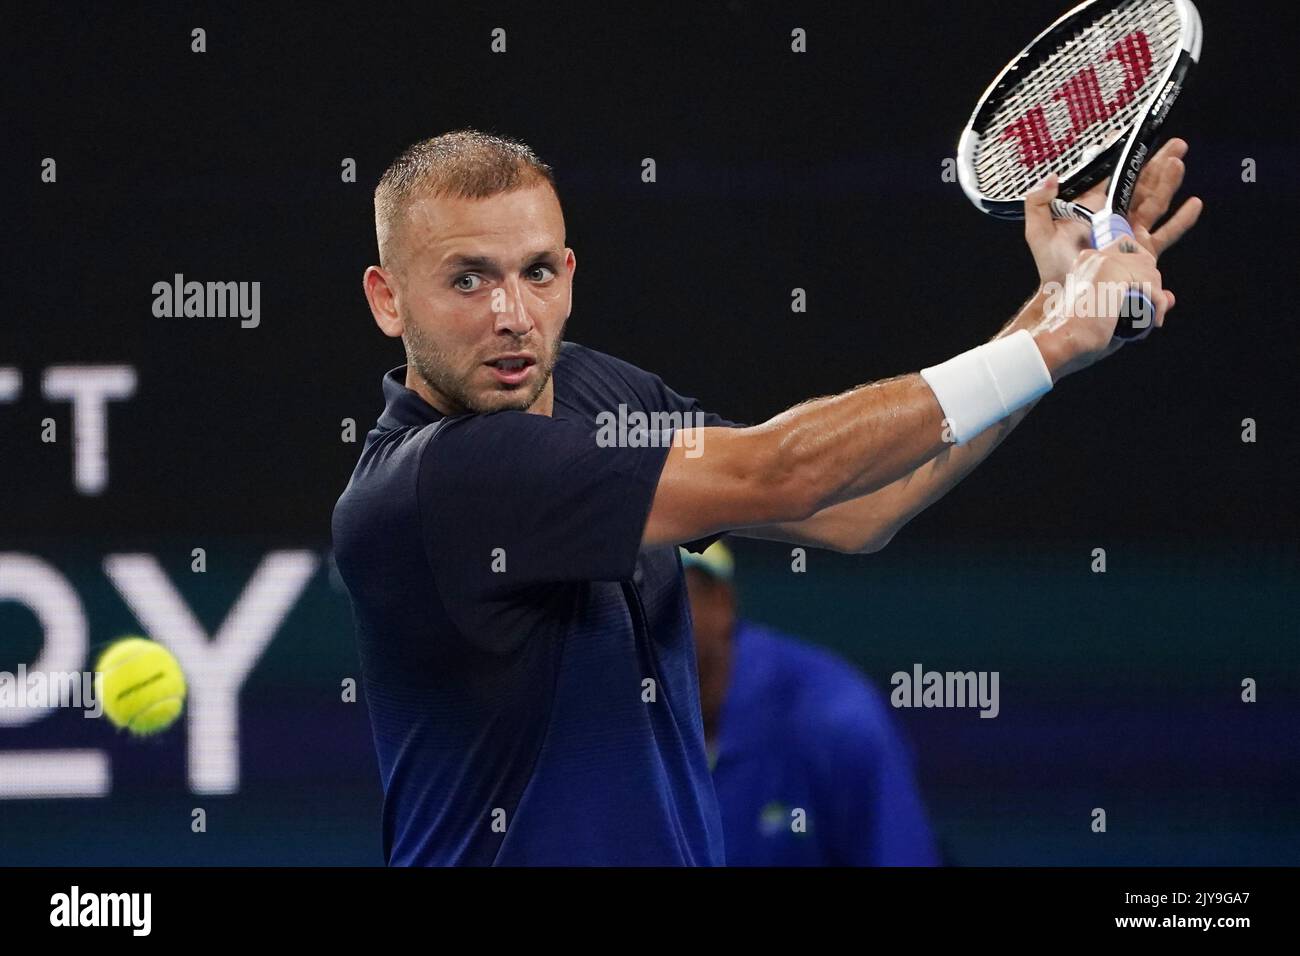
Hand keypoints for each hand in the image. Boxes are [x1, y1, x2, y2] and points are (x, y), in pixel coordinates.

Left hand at [1024, 137, 1203, 286]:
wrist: (1068, 299)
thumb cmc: (1052, 268)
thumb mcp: (1039, 234)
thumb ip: (1038, 204)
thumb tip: (1052, 178)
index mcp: (1093, 208)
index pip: (1111, 177)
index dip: (1124, 158)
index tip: (1135, 137)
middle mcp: (1115, 217)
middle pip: (1141, 184)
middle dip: (1158, 163)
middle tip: (1176, 144)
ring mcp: (1131, 234)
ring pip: (1155, 203)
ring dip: (1168, 183)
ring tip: (1179, 163)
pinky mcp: (1143, 254)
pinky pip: (1166, 234)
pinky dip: (1181, 220)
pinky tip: (1194, 204)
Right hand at [1032, 239, 1171, 381]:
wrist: (1059, 341)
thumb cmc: (1078, 336)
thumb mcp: (1113, 315)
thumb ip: (1140, 304)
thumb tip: (1171, 297)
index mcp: (1088, 261)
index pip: (1129, 251)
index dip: (1140, 275)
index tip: (1136, 298)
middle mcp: (1096, 255)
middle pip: (1145, 261)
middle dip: (1150, 288)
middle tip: (1143, 313)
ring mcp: (1105, 262)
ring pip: (1152, 273)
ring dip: (1154, 299)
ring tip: (1143, 322)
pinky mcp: (1115, 274)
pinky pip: (1152, 287)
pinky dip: (1157, 307)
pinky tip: (1150, 323)